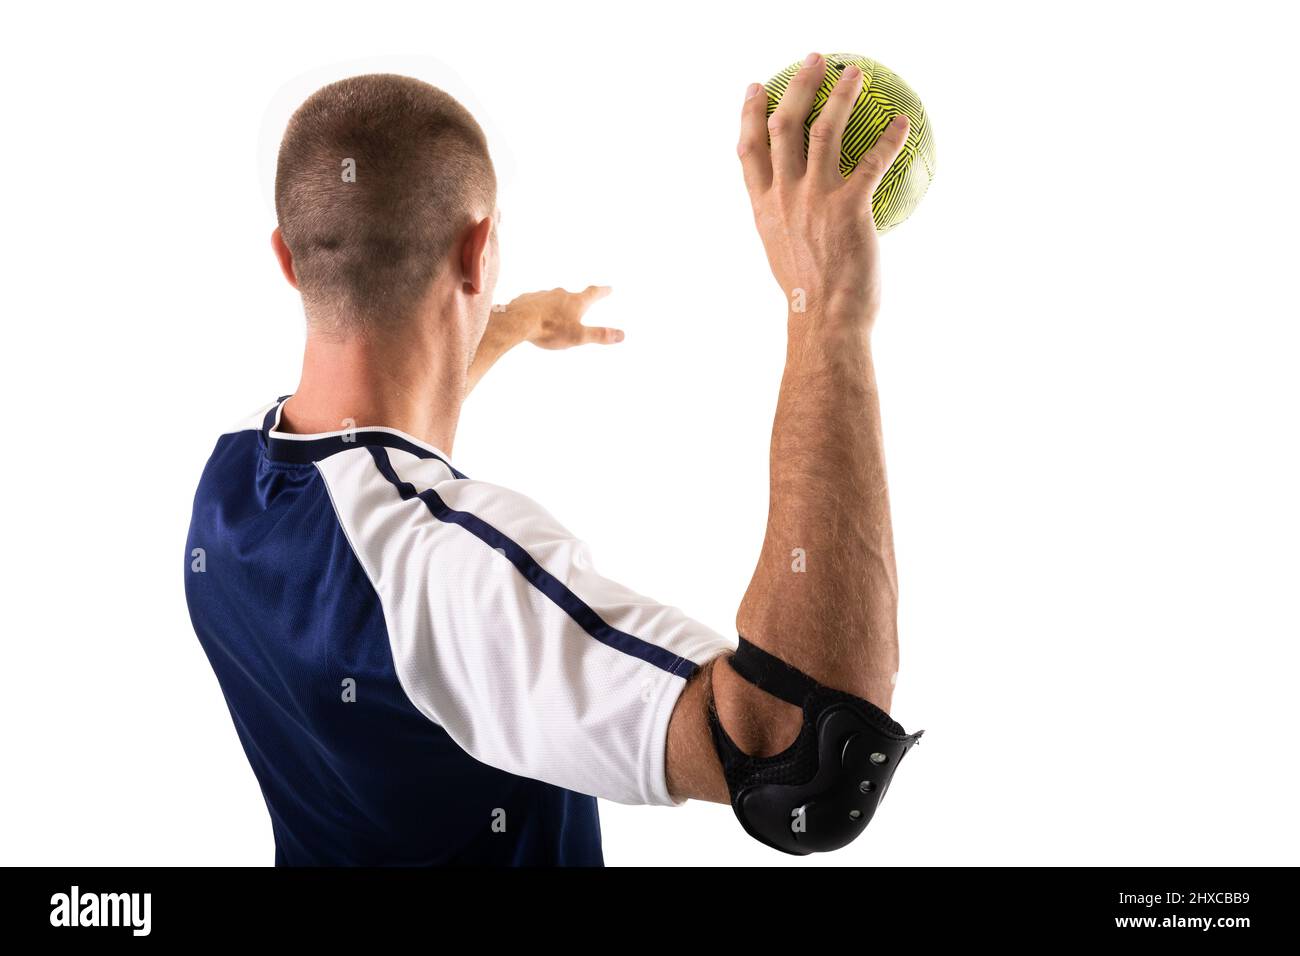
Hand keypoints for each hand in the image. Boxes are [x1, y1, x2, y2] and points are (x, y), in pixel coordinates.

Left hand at [468, 286, 620, 393]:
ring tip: (554, 317)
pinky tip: (534, 318)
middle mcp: (560, 294)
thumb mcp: (579, 337)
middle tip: (580, 304)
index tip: (608, 288)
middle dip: (576, 301)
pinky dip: (538, 309)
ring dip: (555, 306)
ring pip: (552, 299)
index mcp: (575, 302)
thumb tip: (622, 335)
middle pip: (572, 296)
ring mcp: (543, 295)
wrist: (518, 321)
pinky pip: (536, 303)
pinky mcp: (527, 299)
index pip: (593, 293)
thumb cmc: (550, 329)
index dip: (602, 291)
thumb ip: (599, 335)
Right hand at [738, 53, 909, 327]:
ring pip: (822, 131)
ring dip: (839, 95)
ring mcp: (813, 201)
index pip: (748, 151)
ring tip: (854, 72)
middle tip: (813, 60)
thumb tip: (805, 215)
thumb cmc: (810, 300)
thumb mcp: (784, 256)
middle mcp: (783, 198)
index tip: (756, 89)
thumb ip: (789, 225)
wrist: (824, 322)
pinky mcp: (848, 208)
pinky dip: (888, 139)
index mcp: (764, 209)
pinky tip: (904, 123)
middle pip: (782, 126)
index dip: (749, 115)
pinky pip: (871, 162)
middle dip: (796, 86)